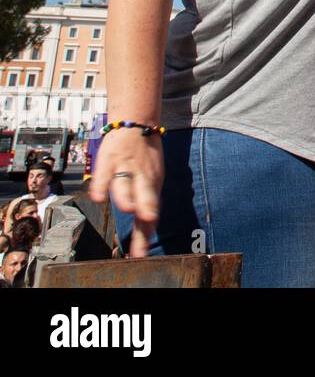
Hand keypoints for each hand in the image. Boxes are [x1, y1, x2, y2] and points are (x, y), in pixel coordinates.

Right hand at [87, 127, 163, 258]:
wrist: (137, 122)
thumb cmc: (144, 156)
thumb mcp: (152, 178)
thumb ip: (147, 201)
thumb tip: (148, 226)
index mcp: (153, 185)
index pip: (151, 213)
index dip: (145, 234)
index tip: (141, 254)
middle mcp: (142, 178)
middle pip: (144, 198)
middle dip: (145, 212)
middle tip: (147, 222)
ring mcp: (125, 168)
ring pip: (125, 185)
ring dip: (126, 196)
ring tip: (128, 208)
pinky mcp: (108, 159)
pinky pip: (103, 174)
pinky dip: (100, 186)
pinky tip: (98, 197)